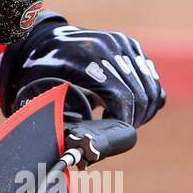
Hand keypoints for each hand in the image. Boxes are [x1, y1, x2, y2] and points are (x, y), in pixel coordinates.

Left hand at [1, 15, 165, 126]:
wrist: (42, 38)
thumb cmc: (40, 68)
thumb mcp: (41, 92)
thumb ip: (60, 119)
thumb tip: (79, 155)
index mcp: (88, 58)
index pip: (122, 98)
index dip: (122, 124)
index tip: (109, 136)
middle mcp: (111, 47)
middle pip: (141, 96)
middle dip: (133, 121)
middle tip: (115, 134)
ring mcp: (124, 45)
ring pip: (152, 89)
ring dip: (143, 112)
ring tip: (120, 122)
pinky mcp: (131, 47)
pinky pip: (151, 79)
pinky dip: (146, 98)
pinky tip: (128, 107)